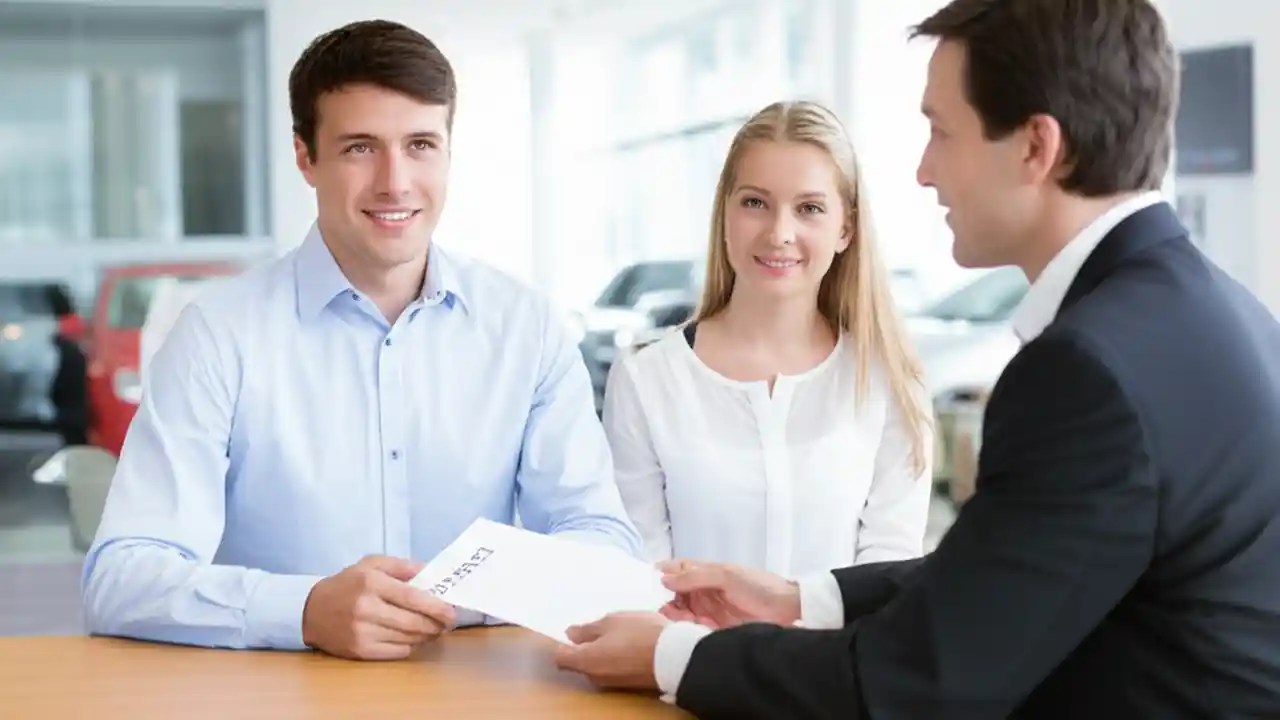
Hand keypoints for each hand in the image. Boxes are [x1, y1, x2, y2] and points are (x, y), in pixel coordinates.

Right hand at [302, 555, 456, 659]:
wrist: (311, 610)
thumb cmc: (347, 584)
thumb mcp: (371, 564)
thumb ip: (403, 566)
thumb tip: (432, 572)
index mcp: (372, 582)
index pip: (413, 597)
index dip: (437, 607)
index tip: (452, 612)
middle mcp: (366, 608)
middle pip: (413, 621)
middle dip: (436, 624)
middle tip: (448, 623)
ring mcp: (362, 632)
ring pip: (408, 638)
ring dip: (427, 636)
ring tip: (435, 630)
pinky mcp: (360, 650)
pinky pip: (397, 652)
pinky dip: (411, 646)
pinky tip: (415, 639)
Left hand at [554, 612, 669, 690]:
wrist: (675, 656)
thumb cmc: (640, 634)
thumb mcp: (611, 621)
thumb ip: (588, 629)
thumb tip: (571, 634)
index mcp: (586, 660)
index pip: (560, 657)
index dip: (562, 643)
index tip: (571, 630)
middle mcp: (595, 676)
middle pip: (579, 661)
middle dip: (585, 645)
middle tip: (600, 626)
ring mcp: (612, 682)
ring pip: (598, 665)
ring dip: (603, 650)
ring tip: (620, 631)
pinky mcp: (628, 683)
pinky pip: (614, 668)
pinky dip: (616, 657)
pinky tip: (631, 642)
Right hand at [658, 559, 800, 628]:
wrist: (786, 610)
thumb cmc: (757, 586)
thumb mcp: (725, 575)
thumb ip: (695, 576)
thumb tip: (664, 579)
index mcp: (705, 572)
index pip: (677, 569)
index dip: (662, 573)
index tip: (647, 582)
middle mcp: (703, 590)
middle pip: (674, 594)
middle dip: (665, 600)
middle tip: (662, 608)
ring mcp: (707, 610)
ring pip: (680, 613)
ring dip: (674, 616)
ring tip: (676, 619)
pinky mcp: (712, 629)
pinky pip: (691, 629)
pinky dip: (685, 629)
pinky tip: (686, 629)